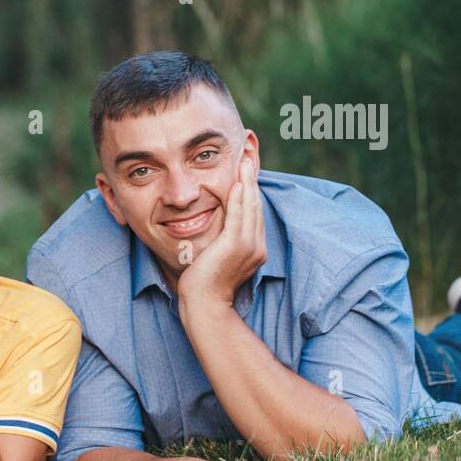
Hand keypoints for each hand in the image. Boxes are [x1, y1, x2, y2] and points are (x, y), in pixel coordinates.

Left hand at [177, 157, 265, 307]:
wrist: (203, 304)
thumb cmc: (204, 283)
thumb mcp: (217, 258)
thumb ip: (222, 242)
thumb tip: (217, 229)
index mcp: (254, 248)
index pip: (254, 213)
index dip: (251, 190)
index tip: (248, 170)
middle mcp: (256, 246)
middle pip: (256, 206)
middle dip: (252, 180)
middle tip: (250, 156)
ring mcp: (248, 246)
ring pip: (250, 207)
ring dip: (247, 182)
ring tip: (245, 161)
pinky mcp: (235, 245)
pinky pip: (238, 216)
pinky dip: (238, 198)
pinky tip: (236, 183)